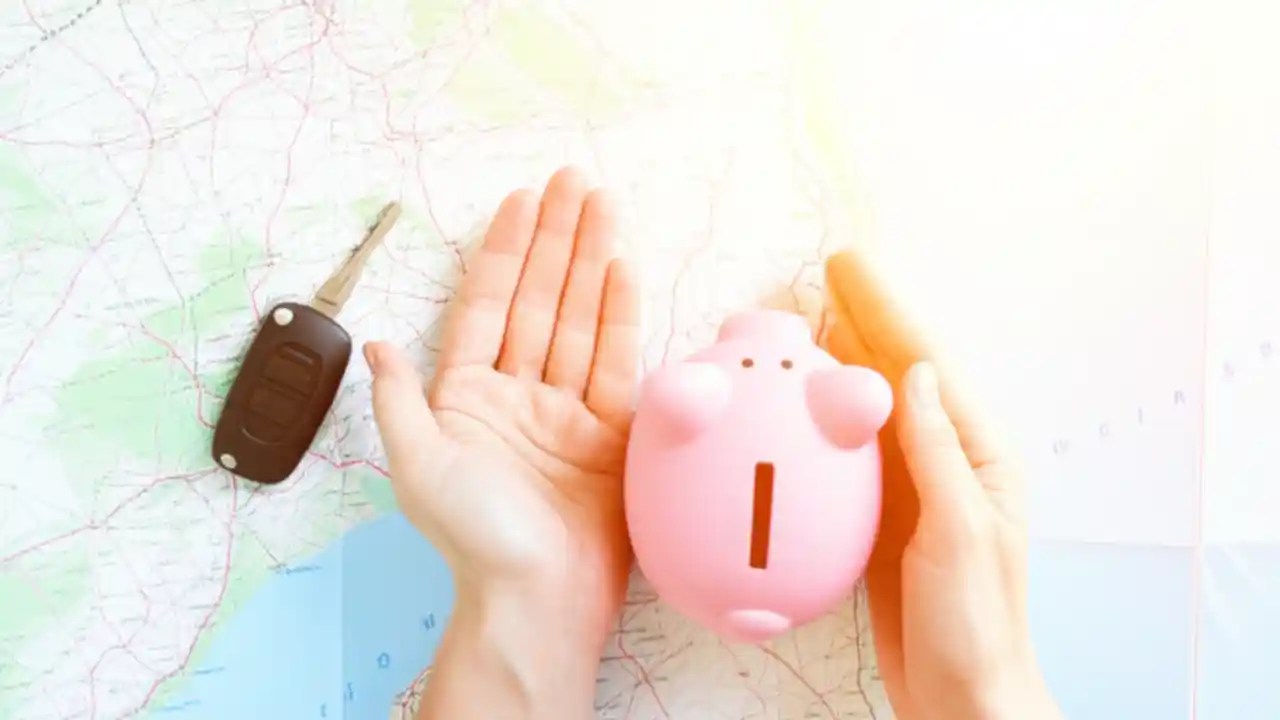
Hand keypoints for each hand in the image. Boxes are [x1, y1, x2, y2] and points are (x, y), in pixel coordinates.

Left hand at [365, 166, 638, 718]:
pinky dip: (619, 314)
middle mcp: (518, 393)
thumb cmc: (474, 540)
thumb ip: (400, 400)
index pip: (487, 304)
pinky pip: (614, 361)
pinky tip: (621, 269)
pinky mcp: (610, 431)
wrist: (539, 598)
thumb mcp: (417, 466)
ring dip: (589, 260)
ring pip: (577, 318)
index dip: (503, 250)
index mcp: (468, 396)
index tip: (519, 201)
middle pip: (537, 298)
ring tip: (601, 205)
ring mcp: (567, 409)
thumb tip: (377, 345)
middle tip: (572, 181)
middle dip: (554, 238)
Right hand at [823, 250, 1059, 719]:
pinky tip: (791, 403)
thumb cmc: (976, 623)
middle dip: (862, 319)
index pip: (925, 363)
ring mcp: (908, 487)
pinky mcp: (876, 516)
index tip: (849, 265)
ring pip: (864, 407)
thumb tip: (911, 374)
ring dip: (837, 360)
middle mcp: (943, 459)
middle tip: (825, 272)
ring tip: (803, 319)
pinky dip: (818, 419)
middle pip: (894, 372)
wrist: (961, 694)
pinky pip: (843, 454)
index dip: (886, 309)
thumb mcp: (962, 532)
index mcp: (977, 454)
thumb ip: (938, 453)